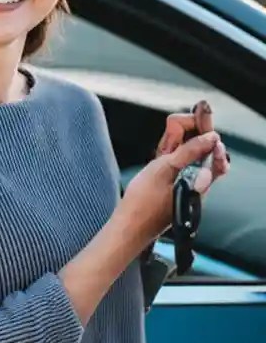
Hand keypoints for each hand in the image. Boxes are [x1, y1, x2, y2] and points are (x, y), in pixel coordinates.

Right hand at [118, 102, 229, 242]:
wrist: (128, 229)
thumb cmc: (142, 204)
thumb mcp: (164, 169)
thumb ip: (188, 151)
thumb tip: (210, 137)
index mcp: (200, 180)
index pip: (213, 150)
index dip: (208, 131)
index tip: (201, 113)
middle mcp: (197, 185)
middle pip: (203, 153)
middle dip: (193, 134)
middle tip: (179, 121)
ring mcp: (185, 189)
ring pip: (191, 159)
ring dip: (182, 144)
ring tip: (171, 132)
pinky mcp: (173, 191)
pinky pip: (180, 168)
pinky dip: (174, 155)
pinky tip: (164, 151)